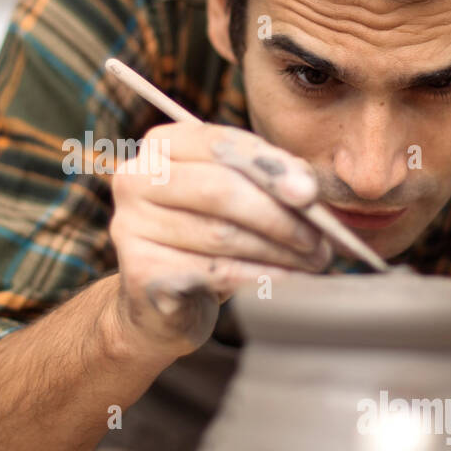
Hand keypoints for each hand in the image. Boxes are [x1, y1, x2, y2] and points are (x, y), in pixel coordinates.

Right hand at [109, 122, 332, 355]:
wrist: (162, 305)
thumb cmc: (207, 242)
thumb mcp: (236, 199)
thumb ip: (267, 181)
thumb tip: (307, 190)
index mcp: (161, 145)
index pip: (220, 144)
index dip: (269, 167)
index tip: (310, 193)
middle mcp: (135, 178)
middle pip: (219, 190)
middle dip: (279, 215)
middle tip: (320, 238)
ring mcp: (131, 225)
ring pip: (220, 234)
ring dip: (278, 250)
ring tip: (313, 261)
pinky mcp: (139, 270)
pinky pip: (214, 271)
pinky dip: (261, 276)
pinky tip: (289, 280)